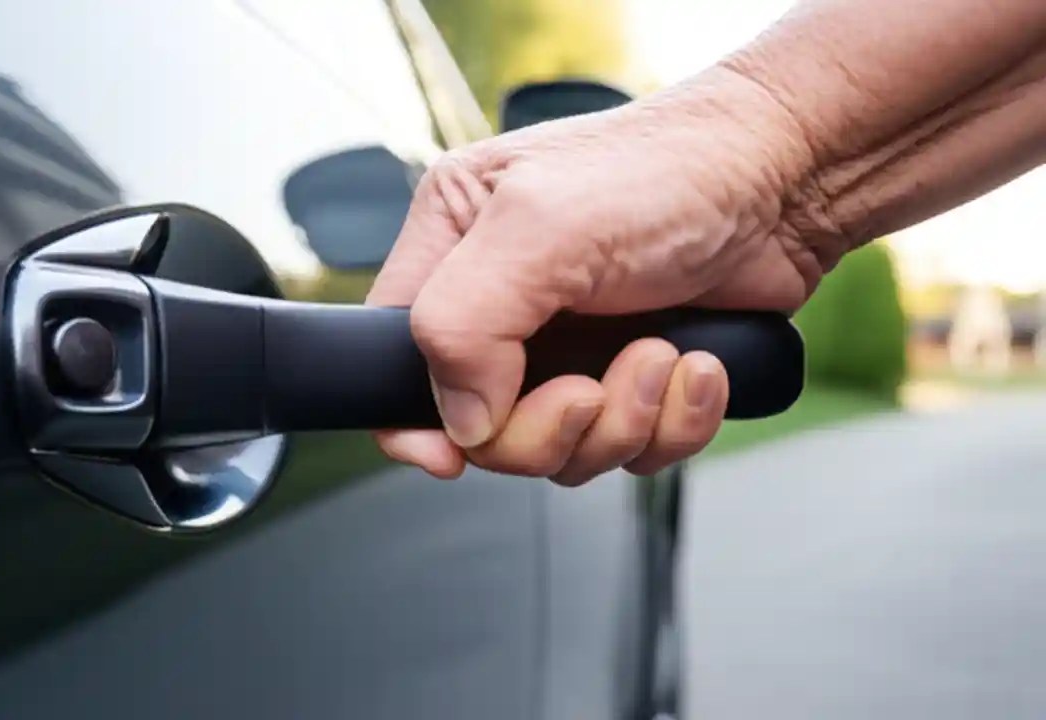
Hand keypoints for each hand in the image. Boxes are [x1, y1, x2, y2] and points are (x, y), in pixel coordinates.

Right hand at [367, 68, 829, 483]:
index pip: (390, 357)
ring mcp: (568, 346)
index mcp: (454, 247)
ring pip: (559, 450)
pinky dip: (673, 423)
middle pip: (480, 429)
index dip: (416, 421)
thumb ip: (464, 324)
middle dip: (549, 425)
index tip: (455, 456)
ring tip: (659, 354)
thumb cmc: (670, 172)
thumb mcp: (539, 229)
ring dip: (623, 420)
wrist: (789, 180)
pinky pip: (631, 449)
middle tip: (592, 384)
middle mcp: (505, 302)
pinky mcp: (629, 375)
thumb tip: (459, 422)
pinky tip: (696, 366)